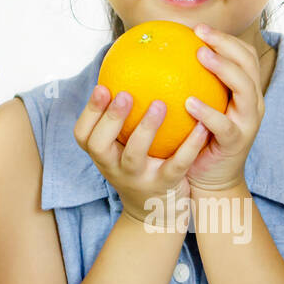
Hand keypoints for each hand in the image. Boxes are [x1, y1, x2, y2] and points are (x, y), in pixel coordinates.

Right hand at [74, 84, 209, 231]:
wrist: (156, 214)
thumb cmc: (139, 167)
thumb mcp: (123, 147)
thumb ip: (123, 118)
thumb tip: (131, 69)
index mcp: (102, 154)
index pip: (83, 134)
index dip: (89, 112)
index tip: (102, 86)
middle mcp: (114, 167)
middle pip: (99, 145)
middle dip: (110, 118)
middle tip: (124, 94)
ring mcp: (138, 179)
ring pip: (134, 155)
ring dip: (145, 128)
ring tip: (160, 104)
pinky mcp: (165, 186)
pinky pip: (176, 164)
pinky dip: (188, 145)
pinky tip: (201, 125)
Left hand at [183, 24, 265, 193]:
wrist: (212, 180)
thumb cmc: (197, 139)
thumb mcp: (195, 108)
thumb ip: (186, 84)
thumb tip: (155, 57)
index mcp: (243, 91)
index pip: (244, 56)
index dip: (226, 39)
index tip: (198, 28)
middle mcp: (252, 103)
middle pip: (248, 65)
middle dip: (227, 44)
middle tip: (200, 34)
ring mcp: (247, 123)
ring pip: (245, 90)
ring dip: (224, 69)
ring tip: (201, 56)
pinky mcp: (236, 143)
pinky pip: (225, 125)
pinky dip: (209, 112)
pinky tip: (189, 103)